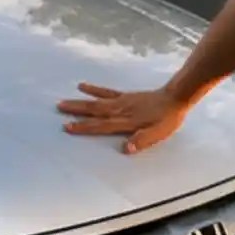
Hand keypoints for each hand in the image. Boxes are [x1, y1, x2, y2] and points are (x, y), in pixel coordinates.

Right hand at [57, 82, 193, 154]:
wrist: (175, 97)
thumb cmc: (167, 119)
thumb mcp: (158, 134)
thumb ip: (142, 140)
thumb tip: (126, 148)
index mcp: (126, 122)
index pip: (101, 126)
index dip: (84, 127)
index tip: (67, 127)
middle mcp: (120, 110)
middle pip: (94, 111)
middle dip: (75, 111)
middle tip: (58, 108)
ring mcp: (121, 101)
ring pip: (96, 101)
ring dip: (79, 102)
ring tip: (63, 101)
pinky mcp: (124, 96)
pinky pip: (106, 92)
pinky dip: (94, 89)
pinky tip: (82, 85)